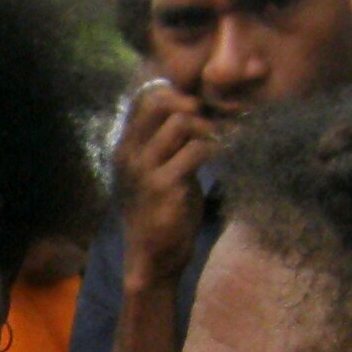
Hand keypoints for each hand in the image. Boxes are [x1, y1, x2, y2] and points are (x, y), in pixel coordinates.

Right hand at [113, 81, 219, 284]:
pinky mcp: (165, 185)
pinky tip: (225, 157)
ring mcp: (144, 168)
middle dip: (192, 105)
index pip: (144, 99)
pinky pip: (196, 150)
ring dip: (208, 128)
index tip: (199, 109)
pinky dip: (217, 149)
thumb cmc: (162, 212)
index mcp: (126, 147)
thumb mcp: (160, 170)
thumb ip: (169, 143)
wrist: (154, 257)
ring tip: (220, 141)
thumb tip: (194, 112)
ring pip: (181, 122)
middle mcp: (129, 153)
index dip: (176, 95)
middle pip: (160, 102)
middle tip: (212, 122)